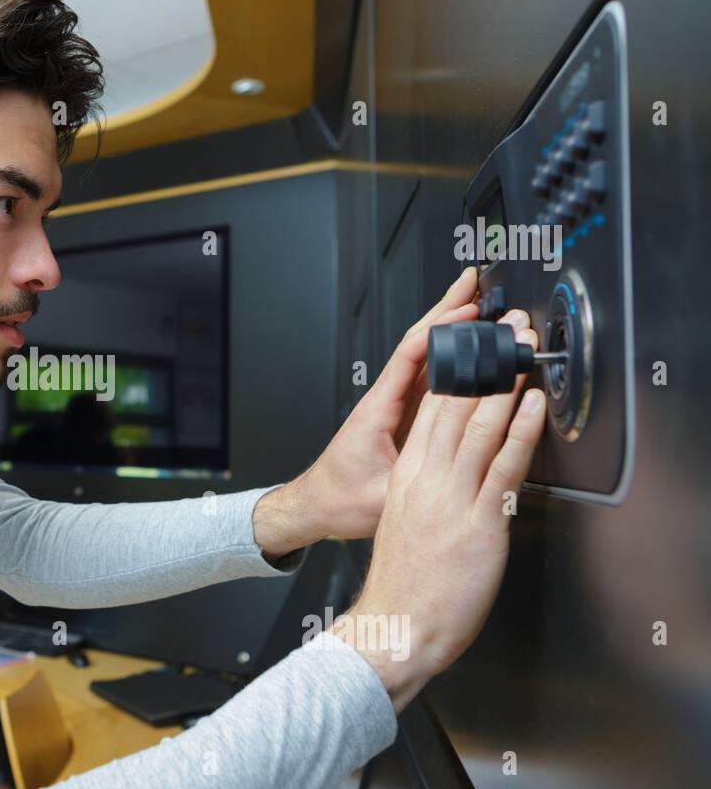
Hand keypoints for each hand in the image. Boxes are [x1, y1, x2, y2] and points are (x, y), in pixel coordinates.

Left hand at [253, 268, 490, 556]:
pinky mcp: (397, 415)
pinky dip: (445, 357)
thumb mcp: (381, 495)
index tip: (466, 309)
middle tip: (471, 283)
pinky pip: (425, 378)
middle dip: (444, 311)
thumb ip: (415, 479)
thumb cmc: (339, 499)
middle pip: (418, 345)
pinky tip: (464, 347)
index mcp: (378, 411)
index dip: (440, 330)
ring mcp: (391, 405)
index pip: (411, 356)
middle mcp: (383, 400)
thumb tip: (451, 470)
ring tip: (473, 303)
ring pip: (422, 358)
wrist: (315, 505)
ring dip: (446, 329)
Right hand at [334, 323, 547, 712]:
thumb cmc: (403, 585)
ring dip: (507, 384)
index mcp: (407, 476)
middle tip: (505, 330)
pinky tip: (534, 405)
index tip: (472, 343)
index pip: (430, 410)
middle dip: (483, 363)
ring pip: (480, 426)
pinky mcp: (479, 520)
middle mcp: (426, 479)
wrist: (396, 625)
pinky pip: (504, 463)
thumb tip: (451, 476)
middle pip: (455, 407)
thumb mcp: (404, 524)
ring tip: (525, 353)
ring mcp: (452, 497)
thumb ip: (427, 494)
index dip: (455, 371)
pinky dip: (521, 429)